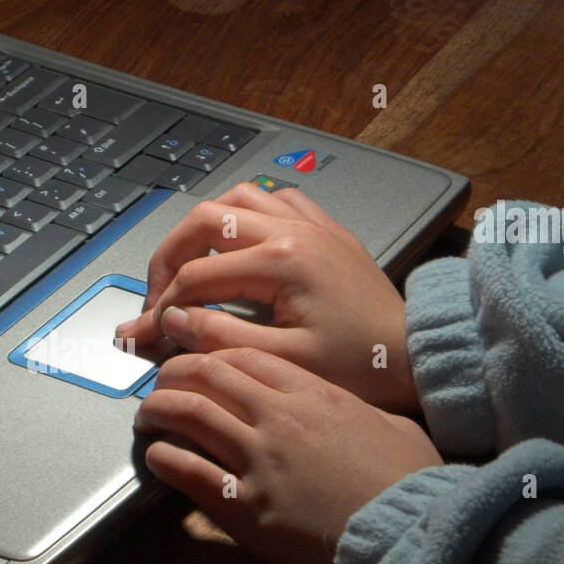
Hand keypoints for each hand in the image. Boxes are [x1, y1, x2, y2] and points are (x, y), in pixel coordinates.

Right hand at [116, 181, 420, 413]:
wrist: (416, 357)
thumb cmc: (363, 365)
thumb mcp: (283, 362)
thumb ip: (219, 338)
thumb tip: (171, 322)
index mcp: (284, 261)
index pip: (196, 277)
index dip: (162, 309)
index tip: (147, 336)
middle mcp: (296, 230)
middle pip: (204, 221)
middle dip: (168, 258)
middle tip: (154, 296)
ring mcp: (312, 225)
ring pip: (236, 198)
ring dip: (202, 229)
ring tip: (186, 265)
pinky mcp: (325, 232)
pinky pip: (275, 200)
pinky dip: (244, 216)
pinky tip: (236, 244)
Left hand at [134, 347, 442, 563]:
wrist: (410, 531)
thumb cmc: (408, 483)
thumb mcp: (392, 425)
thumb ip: (354, 408)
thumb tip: (344, 407)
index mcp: (314, 393)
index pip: (244, 355)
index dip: (211, 352)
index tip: (198, 357)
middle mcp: (280, 418)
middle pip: (208, 375)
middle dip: (174, 372)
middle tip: (160, 380)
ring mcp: (260, 461)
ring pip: (190, 414)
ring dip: (158, 409)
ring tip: (147, 414)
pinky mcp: (246, 507)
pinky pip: (188, 470)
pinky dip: (163, 458)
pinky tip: (156, 456)